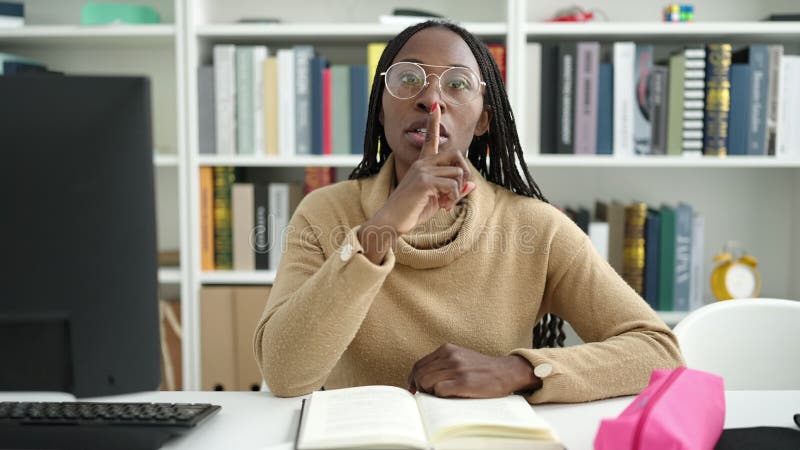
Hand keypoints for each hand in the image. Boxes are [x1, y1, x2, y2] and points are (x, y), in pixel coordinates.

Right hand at [358, 103, 475, 263]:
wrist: (391, 222)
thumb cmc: (412, 212)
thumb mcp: (438, 200)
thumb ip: (453, 191)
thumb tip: (472, 185)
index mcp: (422, 164)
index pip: (430, 139)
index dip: (433, 121)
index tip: (434, 105)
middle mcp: (422, 163)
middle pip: (456, 155)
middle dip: (465, 173)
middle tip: (458, 191)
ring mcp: (422, 170)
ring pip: (457, 173)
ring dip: (457, 191)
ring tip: (446, 204)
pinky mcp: (424, 181)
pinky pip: (452, 184)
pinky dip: (453, 197)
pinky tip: (443, 207)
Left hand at [407, 343, 540, 398]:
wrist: (506, 372)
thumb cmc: (481, 370)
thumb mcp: (460, 358)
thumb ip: (442, 364)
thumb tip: (418, 381)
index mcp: (447, 349)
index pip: (418, 365)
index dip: (413, 379)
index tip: (415, 389)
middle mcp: (450, 356)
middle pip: (420, 374)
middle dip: (420, 387)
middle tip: (429, 395)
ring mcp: (457, 368)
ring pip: (426, 382)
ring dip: (430, 392)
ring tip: (441, 396)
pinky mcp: (464, 381)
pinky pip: (439, 390)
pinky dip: (440, 396)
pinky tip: (450, 397)